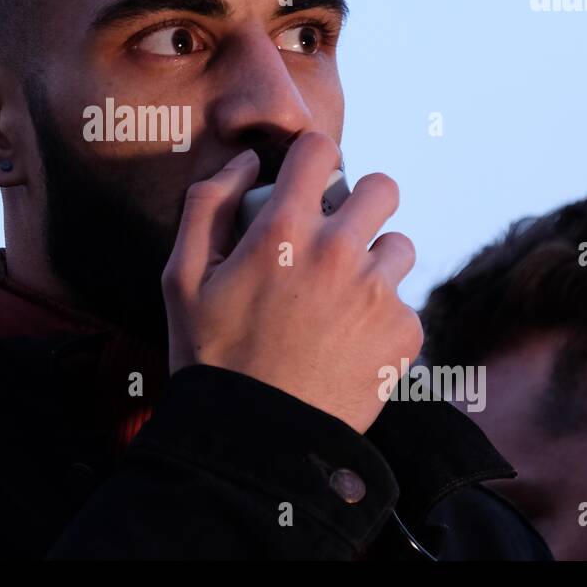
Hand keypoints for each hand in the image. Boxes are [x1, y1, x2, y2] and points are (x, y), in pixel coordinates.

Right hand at [162, 131, 421, 433]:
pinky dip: (381, 316)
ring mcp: (377, 293)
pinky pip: (404, 302)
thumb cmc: (211, 355)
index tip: (306, 182)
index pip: (319, 148)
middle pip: (382, 187)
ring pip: (399, 245)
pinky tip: (347, 341)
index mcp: (282, 230)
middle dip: (360, 203)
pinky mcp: (404, 332)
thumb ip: (208, 204)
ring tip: (341, 297)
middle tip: (335, 235)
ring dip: (375, 261)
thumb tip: (247, 161)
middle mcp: (338, 251)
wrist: (256, 438)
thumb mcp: (181, 277)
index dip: (311, 159)